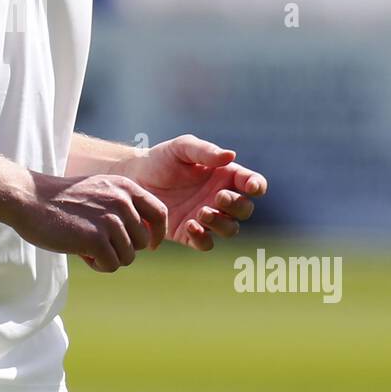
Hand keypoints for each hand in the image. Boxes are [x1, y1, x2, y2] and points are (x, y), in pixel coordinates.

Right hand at [12, 170, 168, 272]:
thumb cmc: (61, 200)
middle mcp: (122, 201)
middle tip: (98, 244)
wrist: (29, 199)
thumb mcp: (98, 191)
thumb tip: (145, 238)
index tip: (150, 245)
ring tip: (86, 247)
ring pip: (128, 257)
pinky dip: (97, 265)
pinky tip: (80, 252)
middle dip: (123, 249)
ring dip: (108, 258)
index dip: (157, 233)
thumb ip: (122, 206)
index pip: (160, 213)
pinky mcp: (96, 238)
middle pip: (142, 242)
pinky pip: (111, 265)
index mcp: (125, 187)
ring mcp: (110, 220)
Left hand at [122, 134, 266, 251]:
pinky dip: (203, 238)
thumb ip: (204, 151)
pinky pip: (206, 243)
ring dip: (221, 223)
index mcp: (225, 176)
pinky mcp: (190, 234)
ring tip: (201, 212)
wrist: (133, 179)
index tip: (250, 186)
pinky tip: (190, 225)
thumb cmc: (161, 159)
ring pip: (230, 229)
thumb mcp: (181, 148)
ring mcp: (206, 218)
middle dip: (236, 205)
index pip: (252, 183)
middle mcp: (220, 199)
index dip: (257, 186)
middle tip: (218, 197)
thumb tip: (231, 155)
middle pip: (244, 209)